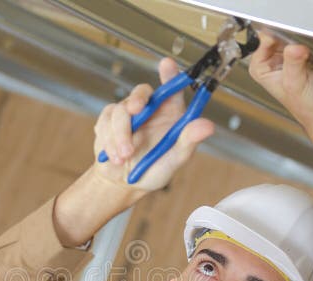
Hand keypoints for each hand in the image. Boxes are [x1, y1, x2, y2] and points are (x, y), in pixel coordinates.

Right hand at [93, 57, 214, 191]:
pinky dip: (108, 141)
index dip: (170, 74)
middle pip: (141, 92)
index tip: (166, 64)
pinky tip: (114, 156)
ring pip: (119, 112)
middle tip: (135, 111)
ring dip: (120, 136)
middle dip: (136, 100)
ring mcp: (128, 113)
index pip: (172, 87)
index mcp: (171, 112)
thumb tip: (208, 126)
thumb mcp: (175, 159)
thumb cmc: (154, 169)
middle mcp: (150, 109)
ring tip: (124, 157)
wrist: (124, 184)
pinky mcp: (108, 121)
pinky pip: (104, 123)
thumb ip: (189, 141)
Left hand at [249, 33, 312, 134]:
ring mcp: (292, 58)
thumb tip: (294, 47)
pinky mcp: (309, 55)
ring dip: (302, 38)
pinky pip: (309, 39)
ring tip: (309, 48)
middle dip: (288, 36)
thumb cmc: (308, 108)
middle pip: (277, 37)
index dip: (270, 39)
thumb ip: (293, 63)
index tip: (282, 37)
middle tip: (298, 41)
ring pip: (293, 37)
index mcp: (263, 70)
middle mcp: (275, 63)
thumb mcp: (295, 84)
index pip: (260, 46)